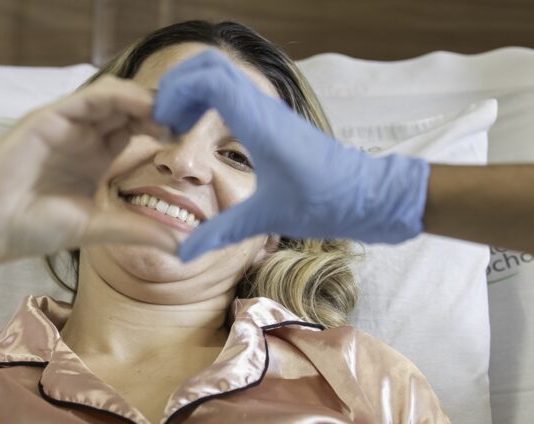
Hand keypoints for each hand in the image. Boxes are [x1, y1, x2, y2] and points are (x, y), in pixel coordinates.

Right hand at [0, 76, 178, 266]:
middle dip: (162, 110)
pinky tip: (144, 108)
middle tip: (190, 120)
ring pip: (113, 97)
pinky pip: (91, 97)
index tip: (191, 140)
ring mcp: (65, 124)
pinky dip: (120, 97)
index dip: (164, 129)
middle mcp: (82, 136)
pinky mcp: (49, 117)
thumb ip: (136, 230)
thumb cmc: (30, 228)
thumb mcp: (96, 228)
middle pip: (129, 109)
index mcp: (94, 157)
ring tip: (171, 113)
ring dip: (145, 101)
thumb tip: (181, 245)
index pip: (136, 129)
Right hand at [153, 50, 430, 260]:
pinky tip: (206, 135)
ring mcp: (271, 109)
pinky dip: (210, 101)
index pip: (209, 76)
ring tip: (180, 128)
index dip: (176, 90)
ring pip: (222, 74)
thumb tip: (182, 254)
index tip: (163, 123)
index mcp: (258, 122)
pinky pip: (235, 92)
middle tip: (166, 121)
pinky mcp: (276, 119)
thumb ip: (220, 233)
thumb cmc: (323, 203)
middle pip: (210, 65)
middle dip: (179, 84)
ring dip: (194, 92)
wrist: (369, 196)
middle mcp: (263, 107)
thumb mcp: (265, 219)